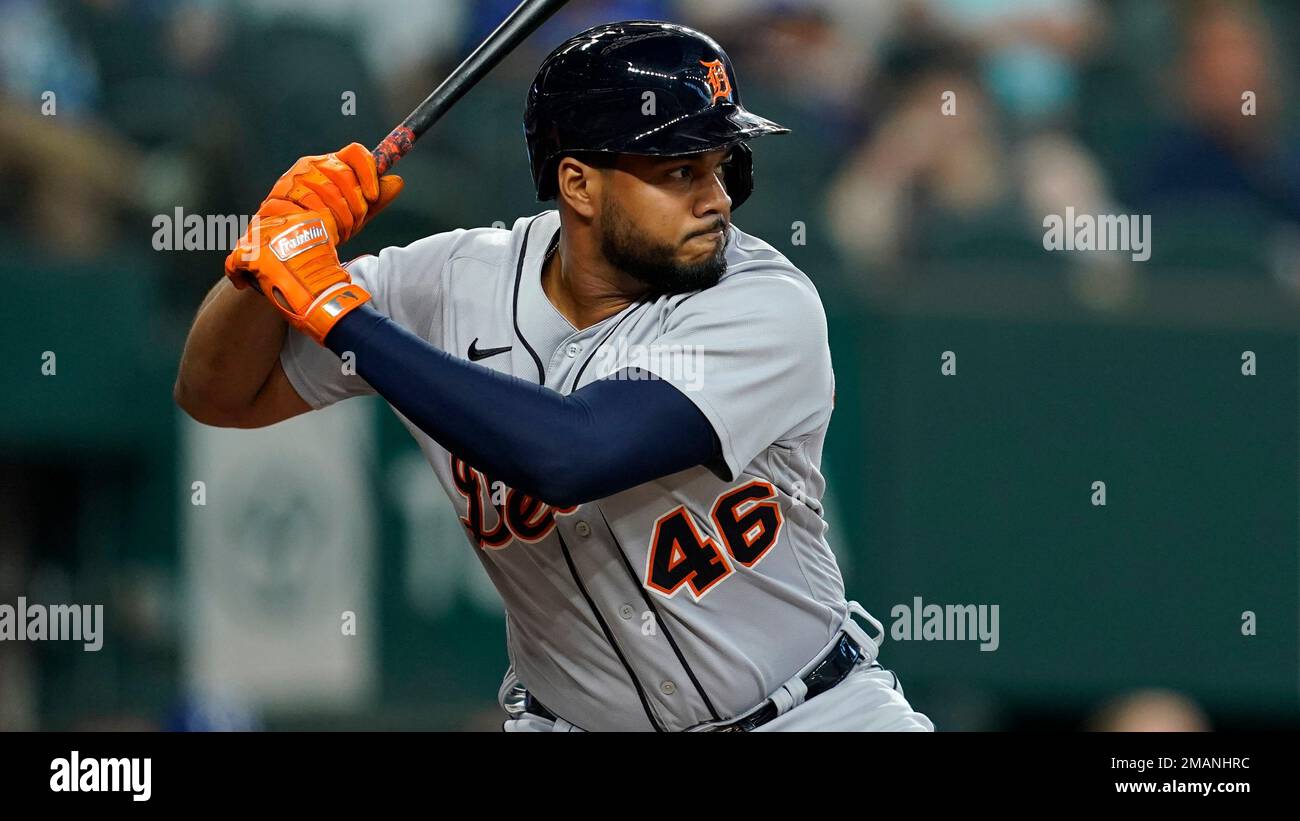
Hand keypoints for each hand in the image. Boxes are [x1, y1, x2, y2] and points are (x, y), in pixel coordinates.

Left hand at [225, 211, 369, 343]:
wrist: (324, 298)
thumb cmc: (327, 282)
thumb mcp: (324, 251)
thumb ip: (309, 243)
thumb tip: (295, 248)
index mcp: (304, 220)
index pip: (276, 223)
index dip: (269, 239)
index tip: (271, 252)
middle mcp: (285, 224)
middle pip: (258, 232)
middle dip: (255, 249)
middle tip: (258, 266)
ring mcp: (269, 240)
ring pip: (244, 244)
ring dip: (245, 260)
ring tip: (249, 274)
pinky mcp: (257, 257)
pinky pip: (235, 260)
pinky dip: (235, 273)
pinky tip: (241, 283)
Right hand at [226, 143, 401, 288]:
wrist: (291, 246)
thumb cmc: (324, 224)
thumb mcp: (355, 213)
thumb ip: (375, 199)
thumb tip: (397, 181)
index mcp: (330, 164)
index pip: (355, 153)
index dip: (369, 172)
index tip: (374, 196)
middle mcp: (310, 165)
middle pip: (343, 175)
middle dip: (355, 205)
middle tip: (354, 224)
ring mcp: (291, 180)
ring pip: (326, 192)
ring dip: (339, 217)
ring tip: (337, 232)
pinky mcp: (276, 198)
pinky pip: (307, 207)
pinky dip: (319, 222)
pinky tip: (320, 231)